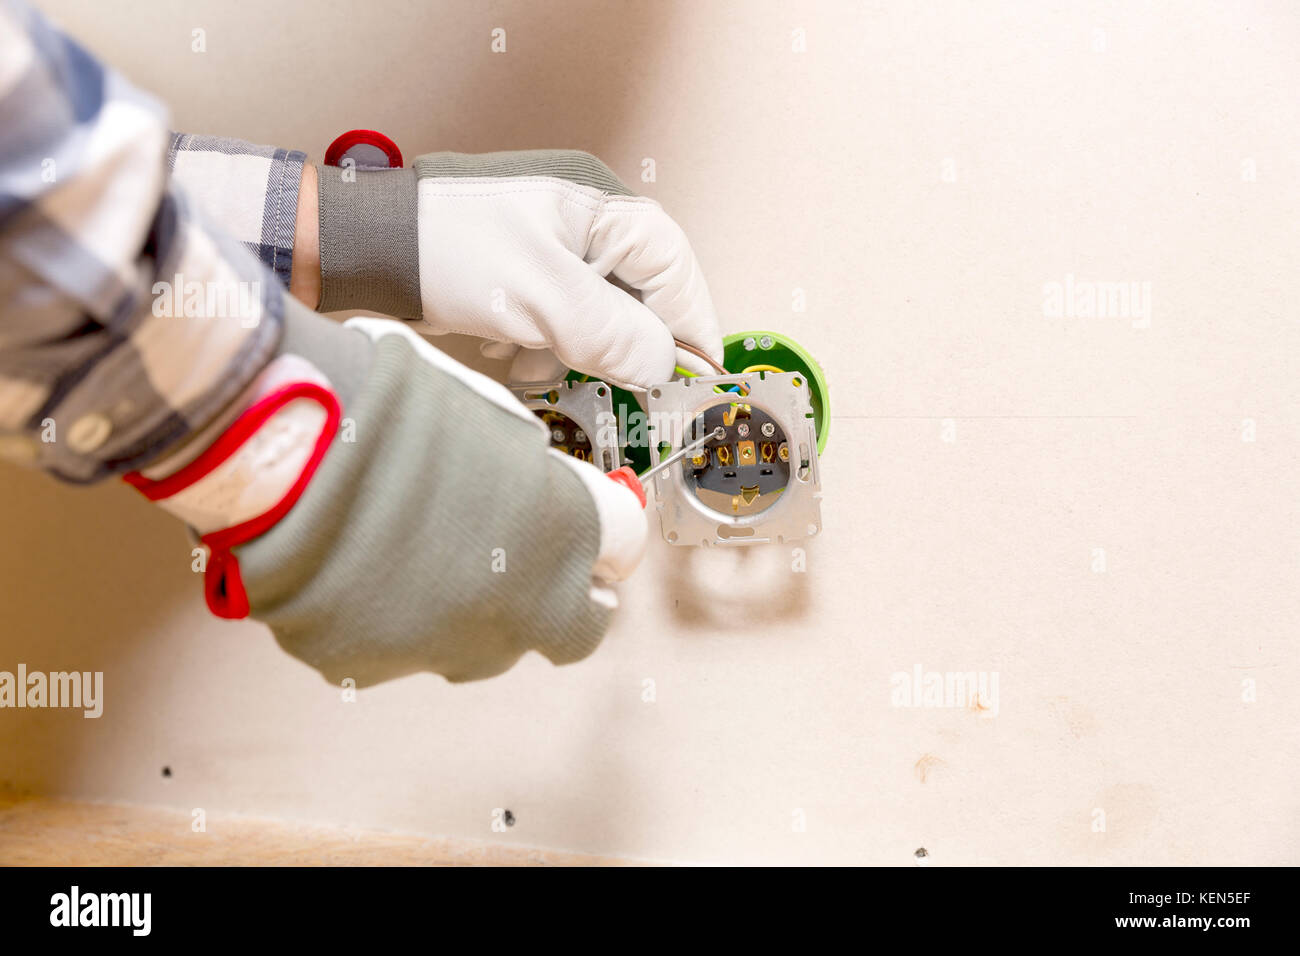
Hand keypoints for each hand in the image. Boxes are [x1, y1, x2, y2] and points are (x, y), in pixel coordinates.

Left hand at [409, 150, 722, 388]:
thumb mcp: (542, 299)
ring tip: (530, 358)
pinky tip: (508, 347)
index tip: (700, 376)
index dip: (693, 324)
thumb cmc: (448, 251)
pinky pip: (557, 309)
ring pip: (595, 308)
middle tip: (614, 382)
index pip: (674, 266)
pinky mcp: (521, 262)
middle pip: (635, 292)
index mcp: (600, 204)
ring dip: (572, 345)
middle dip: (617, 341)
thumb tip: (661, 365)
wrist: (363, 245)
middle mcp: (583, 214)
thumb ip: (613, 333)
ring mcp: (550, 237)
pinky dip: (542, 337)